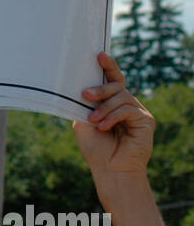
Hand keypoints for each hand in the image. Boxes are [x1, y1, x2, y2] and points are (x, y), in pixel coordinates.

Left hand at [72, 52, 154, 177]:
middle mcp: (126, 103)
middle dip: (100, 87)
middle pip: (117, 84)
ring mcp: (137, 111)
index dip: (108, 66)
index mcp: (112, 102)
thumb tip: (80, 86)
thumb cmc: (96, 149)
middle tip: (86, 94)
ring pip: (121, 96)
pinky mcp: (146, 120)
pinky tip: (103, 126)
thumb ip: (84, 104)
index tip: (99, 55)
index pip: (112, 79)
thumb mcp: (83, 122)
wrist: (110, 171)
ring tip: (93, 121)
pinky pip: (128, 109)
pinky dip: (113, 116)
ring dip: (104, 107)